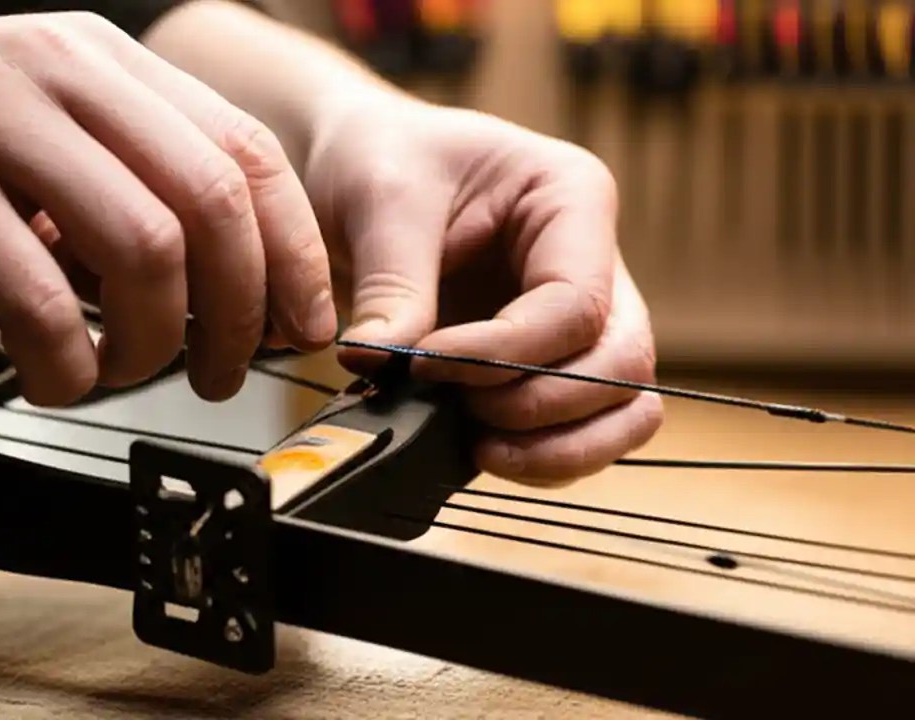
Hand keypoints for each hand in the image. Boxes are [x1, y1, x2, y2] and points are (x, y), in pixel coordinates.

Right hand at [0, 8, 335, 404]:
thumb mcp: (39, 128)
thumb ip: (125, 184)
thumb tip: (223, 288)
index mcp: (105, 64)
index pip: (248, 153)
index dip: (294, 253)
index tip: (300, 324)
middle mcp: (63, 78)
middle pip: (213, 206)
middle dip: (240, 314)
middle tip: (223, 372)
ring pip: (144, 251)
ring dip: (156, 345)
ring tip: (125, 373)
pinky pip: (38, 298)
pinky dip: (67, 363)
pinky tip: (54, 376)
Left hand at [303, 95, 662, 483]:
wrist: (357, 173)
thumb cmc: (380, 159)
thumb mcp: (381, 200)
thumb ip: (391, 283)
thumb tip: (378, 363)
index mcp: (572, 199)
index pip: (576, 303)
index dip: (505, 353)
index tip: (424, 364)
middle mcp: (596, 262)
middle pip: (622, 363)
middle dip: (540, 404)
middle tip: (451, 403)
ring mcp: (581, 320)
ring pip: (624, 409)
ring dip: (556, 446)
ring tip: (475, 445)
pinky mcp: (550, 363)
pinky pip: (581, 430)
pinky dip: (541, 457)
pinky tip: (475, 449)